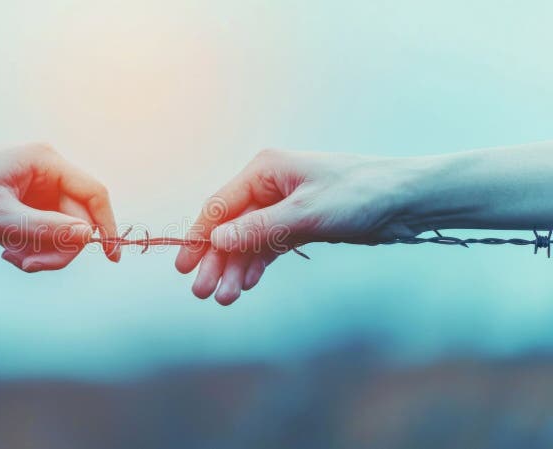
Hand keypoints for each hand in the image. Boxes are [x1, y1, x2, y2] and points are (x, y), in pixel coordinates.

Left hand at [0, 143, 118, 271]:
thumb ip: (46, 228)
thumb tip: (88, 236)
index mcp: (46, 162)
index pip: (94, 194)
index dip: (107, 225)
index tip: (111, 256)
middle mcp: (44, 173)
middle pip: (76, 219)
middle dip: (58, 247)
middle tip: (29, 265)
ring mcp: (32, 189)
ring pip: (58, 230)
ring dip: (41, 250)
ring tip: (12, 258)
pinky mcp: (20, 203)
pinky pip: (40, 231)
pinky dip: (29, 247)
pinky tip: (5, 251)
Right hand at [175, 149, 415, 304]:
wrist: (407, 201)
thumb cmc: (360, 196)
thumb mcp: (305, 214)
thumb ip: (258, 228)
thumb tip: (215, 241)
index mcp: (265, 170)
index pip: (221, 206)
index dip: (200, 237)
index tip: (184, 267)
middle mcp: (269, 186)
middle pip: (231, 227)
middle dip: (217, 260)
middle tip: (203, 293)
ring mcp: (283, 206)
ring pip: (248, 241)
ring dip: (236, 268)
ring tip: (226, 298)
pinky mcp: (298, 225)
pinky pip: (268, 246)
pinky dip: (257, 265)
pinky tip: (247, 285)